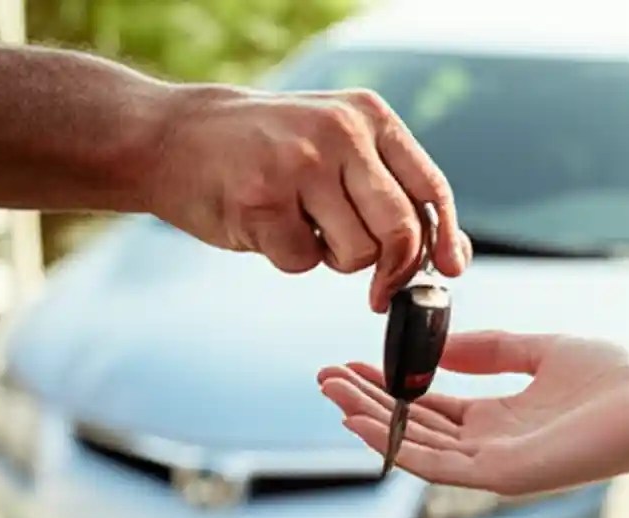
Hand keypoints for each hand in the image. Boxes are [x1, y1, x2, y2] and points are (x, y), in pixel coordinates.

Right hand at [151, 86, 471, 310]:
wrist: (174, 136)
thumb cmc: (270, 150)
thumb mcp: (339, 146)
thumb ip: (393, 191)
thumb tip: (454, 256)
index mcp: (369, 115)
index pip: (430, 187)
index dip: (446, 238)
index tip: (450, 271)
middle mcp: (340, 133)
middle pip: (401, 230)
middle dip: (395, 270)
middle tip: (379, 291)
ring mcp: (300, 164)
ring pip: (357, 254)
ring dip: (334, 259)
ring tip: (303, 226)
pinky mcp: (262, 200)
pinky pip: (304, 262)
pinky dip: (289, 258)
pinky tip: (265, 224)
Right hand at [317, 332, 628, 494]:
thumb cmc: (614, 381)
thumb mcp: (540, 350)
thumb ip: (491, 349)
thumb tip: (444, 344)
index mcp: (500, 416)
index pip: (431, 403)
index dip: (390, 385)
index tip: (352, 363)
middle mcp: (491, 443)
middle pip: (415, 423)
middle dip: (368, 400)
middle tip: (324, 377)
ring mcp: (495, 462)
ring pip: (418, 443)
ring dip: (372, 420)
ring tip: (332, 394)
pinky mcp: (503, 474)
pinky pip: (438, 464)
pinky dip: (398, 444)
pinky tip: (365, 420)